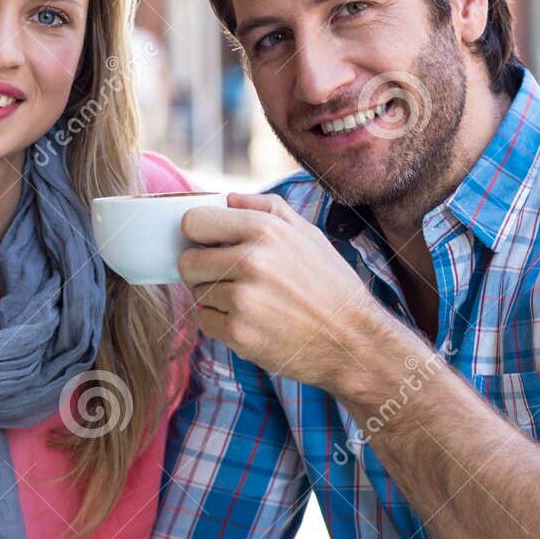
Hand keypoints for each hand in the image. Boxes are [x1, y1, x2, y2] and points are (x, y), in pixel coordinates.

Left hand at [178, 193, 390, 388]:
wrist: (352, 339)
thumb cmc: (330, 284)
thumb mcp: (307, 233)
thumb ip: (265, 208)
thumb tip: (226, 198)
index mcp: (264, 229)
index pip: (193, 222)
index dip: (198, 235)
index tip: (210, 245)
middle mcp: (250, 261)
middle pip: (187, 261)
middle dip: (202, 269)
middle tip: (228, 277)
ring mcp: (242, 300)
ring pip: (197, 293)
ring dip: (215, 298)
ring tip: (250, 301)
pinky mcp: (238, 334)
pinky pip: (204, 321)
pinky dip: (220, 323)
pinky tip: (250, 321)